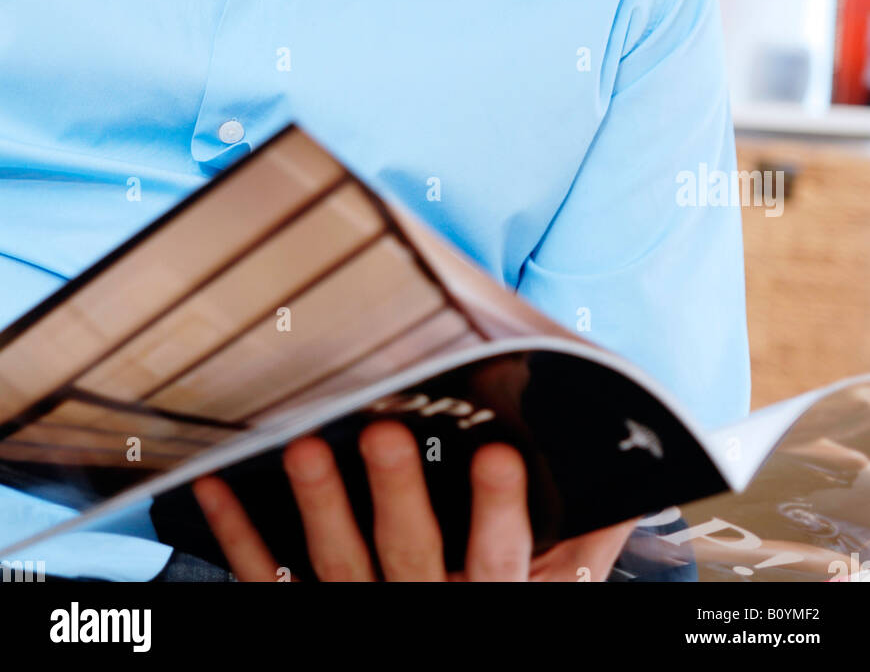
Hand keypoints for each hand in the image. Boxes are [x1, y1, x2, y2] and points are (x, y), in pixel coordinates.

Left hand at [193, 419, 638, 581]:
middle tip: (383, 433)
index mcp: (491, 601)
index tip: (496, 453)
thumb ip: (589, 549)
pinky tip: (214, 487)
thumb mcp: (558, 600)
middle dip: (397, 495)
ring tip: (304, 450)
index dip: (497, 510)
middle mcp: (425, 611)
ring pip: (336, 567)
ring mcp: (360, 617)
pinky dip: (239, 537)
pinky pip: (268, 583)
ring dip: (319, 507)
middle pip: (410, 557)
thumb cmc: (501, 621)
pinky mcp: (307, 622)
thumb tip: (633, 485)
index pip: (500, 560)